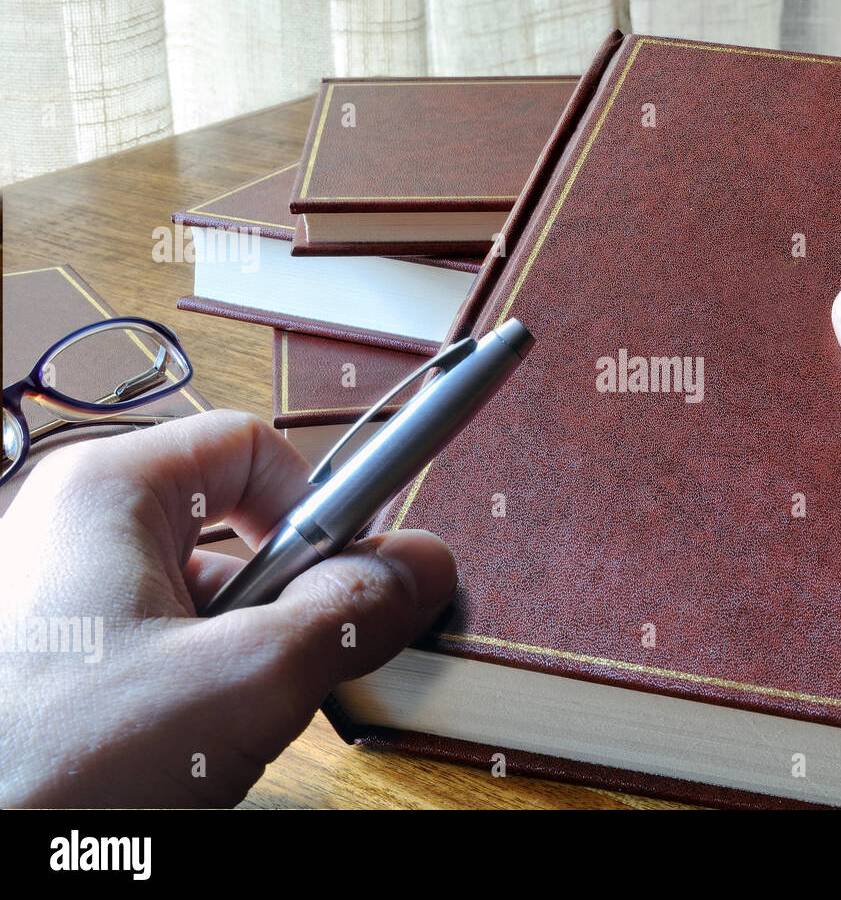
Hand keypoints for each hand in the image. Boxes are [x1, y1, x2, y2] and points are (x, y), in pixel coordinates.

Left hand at [0, 410, 455, 806]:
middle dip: (281, 604)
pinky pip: (158, 651)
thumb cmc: (45, 764)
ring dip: (239, 659)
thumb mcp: (243, 680)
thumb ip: (350, 613)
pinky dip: (193, 693)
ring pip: (199, 602)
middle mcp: (75, 531)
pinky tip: (181, 750)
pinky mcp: (52, 664)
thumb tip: (423, 566)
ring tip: (218, 729)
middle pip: (234, 528)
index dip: (318, 508)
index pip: (255, 446)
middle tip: (286, 670)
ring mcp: (57, 601)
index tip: (353, 578)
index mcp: (108, 493)